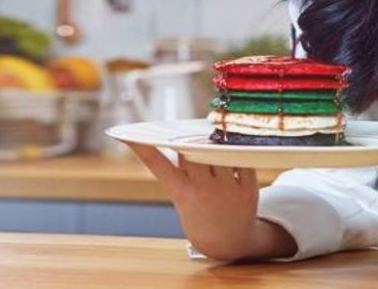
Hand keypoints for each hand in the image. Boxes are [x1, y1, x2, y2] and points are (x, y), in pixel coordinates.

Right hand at [128, 143, 291, 261]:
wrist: (230, 241)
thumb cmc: (201, 215)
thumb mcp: (183, 199)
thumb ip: (182, 173)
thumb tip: (185, 140)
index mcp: (182, 195)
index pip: (159, 166)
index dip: (143, 149)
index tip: (130, 136)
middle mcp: (204, 190)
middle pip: (192, 151)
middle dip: (188, 141)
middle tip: (189, 135)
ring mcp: (227, 189)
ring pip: (218, 152)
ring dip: (213, 144)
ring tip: (213, 143)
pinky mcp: (247, 188)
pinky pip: (242, 159)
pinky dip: (235, 153)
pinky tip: (232, 153)